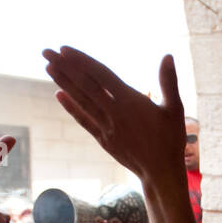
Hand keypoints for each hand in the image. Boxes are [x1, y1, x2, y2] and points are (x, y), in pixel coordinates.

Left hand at [43, 47, 185, 186]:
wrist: (161, 173)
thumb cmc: (171, 140)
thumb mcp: (175, 109)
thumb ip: (169, 82)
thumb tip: (168, 55)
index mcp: (130, 101)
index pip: (100, 75)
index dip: (81, 61)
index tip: (64, 49)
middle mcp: (114, 113)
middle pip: (85, 85)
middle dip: (65, 67)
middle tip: (46, 52)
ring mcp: (107, 127)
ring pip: (81, 100)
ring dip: (63, 82)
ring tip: (48, 67)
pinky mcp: (104, 140)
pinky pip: (84, 120)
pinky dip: (71, 107)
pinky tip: (59, 95)